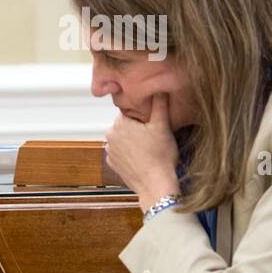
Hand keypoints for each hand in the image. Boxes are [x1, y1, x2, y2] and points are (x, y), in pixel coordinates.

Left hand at [104, 93, 180, 211]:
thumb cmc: (160, 155)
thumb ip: (159, 104)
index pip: (130, 111)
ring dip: (132, 140)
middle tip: (153, 135)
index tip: (153, 121)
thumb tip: (159, 88)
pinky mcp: (112, 164)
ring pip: (122, 139)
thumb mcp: (163, 126)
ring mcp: (109, 151)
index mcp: (119, 123)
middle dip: (137, 127)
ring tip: (149, 147)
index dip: (143, 115)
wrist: (155, 184)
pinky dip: (129, 153)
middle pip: (125, 125)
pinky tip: (142, 157)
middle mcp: (109, 136)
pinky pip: (120, 153)